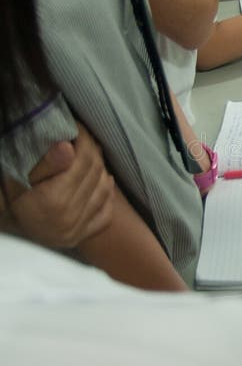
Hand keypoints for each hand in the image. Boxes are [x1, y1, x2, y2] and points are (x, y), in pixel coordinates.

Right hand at [4, 123, 114, 247]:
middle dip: (93, 151)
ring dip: (101, 169)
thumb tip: (68, 146)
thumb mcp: (20, 176)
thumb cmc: (12, 195)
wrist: (7, 222)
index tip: (78, 128)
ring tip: (92, 156)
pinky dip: (108, 195)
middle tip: (85, 139)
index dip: (84, 139)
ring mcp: (76, 230)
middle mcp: (69, 217)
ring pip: (104, 190)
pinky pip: (105, 214)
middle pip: (95, 173)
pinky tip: (103, 181)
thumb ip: (46, 163)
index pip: (83, 161)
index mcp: (54, 200)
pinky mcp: (80, 237)